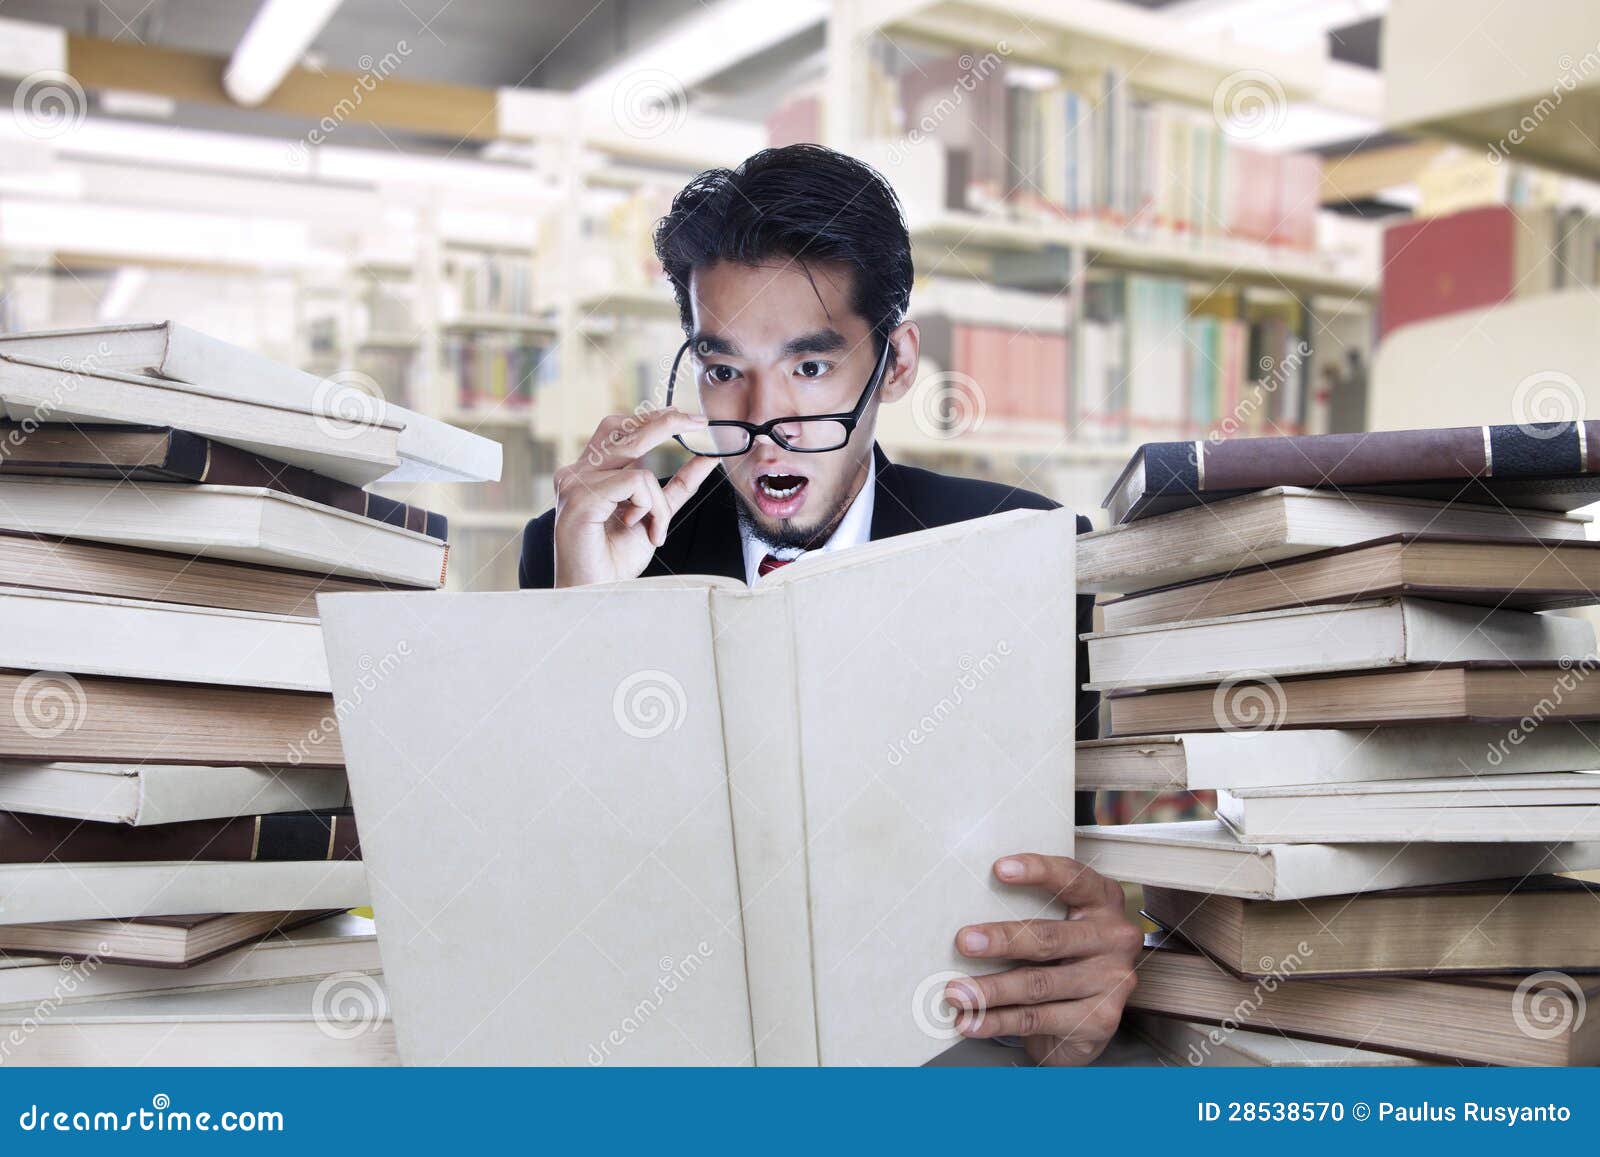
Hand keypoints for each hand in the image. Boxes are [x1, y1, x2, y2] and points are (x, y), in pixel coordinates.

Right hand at [553, 409, 720, 587]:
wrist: (596, 593)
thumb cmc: (615, 559)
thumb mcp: (655, 513)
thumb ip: (677, 484)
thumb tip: (706, 455)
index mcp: (589, 472)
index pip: (619, 429)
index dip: (653, 419)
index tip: (689, 419)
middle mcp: (577, 472)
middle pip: (624, 428)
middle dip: (667, 422)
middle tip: (698, 422)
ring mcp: (575, 482)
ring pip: (641, 467)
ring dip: (658, 502)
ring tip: (652, 529)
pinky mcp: (582, 497)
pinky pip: (637, 484)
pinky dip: (650, 509)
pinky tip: (640, 530)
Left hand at [946, 854, 1140, 1065]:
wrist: (1087, 1018)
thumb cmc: (1061, 956)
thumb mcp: (1056, 923)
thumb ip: (1028, 910)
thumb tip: (962, 905)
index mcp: (1103, 900)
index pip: (1073, 878)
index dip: (1038, 871)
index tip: (999, 869)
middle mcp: (1115, 938)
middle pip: (1050, 937)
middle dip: (1002, 940)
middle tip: (963, 942)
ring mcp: (1112, 981)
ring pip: (1039, 984)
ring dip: (991, 990)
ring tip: (956, 993)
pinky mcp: (1101, 1020)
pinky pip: (1038, 1019)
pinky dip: (998, 1021)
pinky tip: (972, 1022)